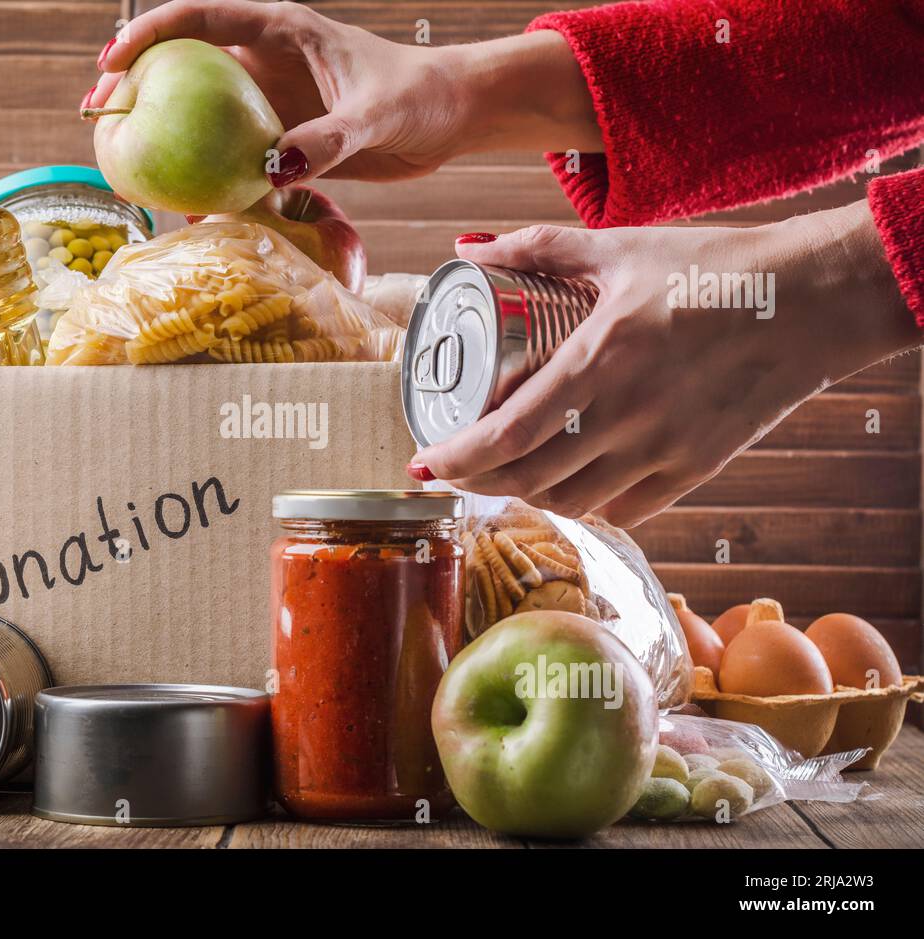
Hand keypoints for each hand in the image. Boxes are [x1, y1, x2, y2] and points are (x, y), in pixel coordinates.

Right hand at [88, 0, 601, 185]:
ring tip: (125, 163)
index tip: (111, 64)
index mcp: (280, 30)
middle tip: (98, 117)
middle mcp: (265, 62)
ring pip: (200, 113)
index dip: (147, 35)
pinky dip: (206, 175)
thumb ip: (326, 138)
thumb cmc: (420, 95)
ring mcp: (271, 102)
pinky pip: (232, 155)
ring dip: (163, 134)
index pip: (198, 19)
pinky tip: (185, 202)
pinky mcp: (284, 139)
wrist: (450, 118)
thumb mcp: (375, 112)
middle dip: (135, 85)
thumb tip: (272, 168)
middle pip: (183, 64)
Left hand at [412, 202, 917, 527]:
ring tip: (504, 473)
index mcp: (602, 359)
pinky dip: (585, 504)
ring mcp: (665, 450)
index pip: (508, 434)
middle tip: (454, 467)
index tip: (422, 463)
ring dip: (527, 494)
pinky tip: (567, 483)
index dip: (456, 459)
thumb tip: (467, 246)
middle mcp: (629, 416)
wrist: (812, 302)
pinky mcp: (697, 469)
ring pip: (572, 502)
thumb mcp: (620, 248)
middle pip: (529, 478)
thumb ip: (538, 247)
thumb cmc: (712, 268)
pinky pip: (623, 509)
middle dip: (478, 480)